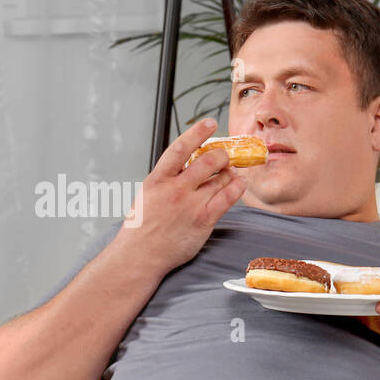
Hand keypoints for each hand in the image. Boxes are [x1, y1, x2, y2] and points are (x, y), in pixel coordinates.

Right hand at [115, 118, 246, 277]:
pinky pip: (228, 198)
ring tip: (230, 173)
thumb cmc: (142, 226)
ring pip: (221, 179)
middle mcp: (175, 189)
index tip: (209, 123)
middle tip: (224, 156)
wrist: (140, 255)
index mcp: (158, 179)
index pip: (181, 147)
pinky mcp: (203, 221)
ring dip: (230, 172)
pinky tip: (239, 184)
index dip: (198, 132)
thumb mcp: (148, 193)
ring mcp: (190, 205)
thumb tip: (189, 161)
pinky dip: (237, 187)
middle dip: (222, 155)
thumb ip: (167, 177)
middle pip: (209, 160)